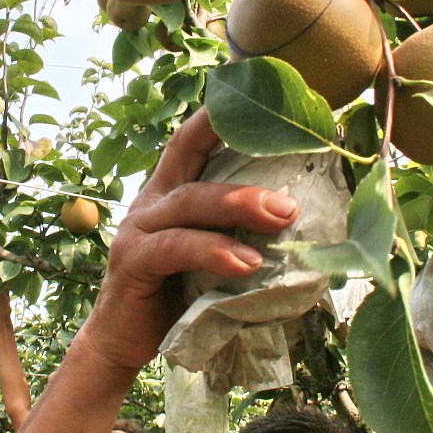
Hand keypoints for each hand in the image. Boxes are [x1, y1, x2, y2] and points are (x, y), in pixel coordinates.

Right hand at [81, 108, 299, 370]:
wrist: (124, 345)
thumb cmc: (180, 296)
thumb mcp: (215, 258)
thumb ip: (244, 234)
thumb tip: (308, 224)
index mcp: (173, 189)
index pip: (195, 138)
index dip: (222, 112)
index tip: (257, 87)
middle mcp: (153, 199)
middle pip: (195, 160)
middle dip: (248, 167)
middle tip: (294, 193)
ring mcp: (138, 228)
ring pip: (191, 202)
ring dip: (239, 206)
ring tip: (282, 218)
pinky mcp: (132, 262)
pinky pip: (176, 248)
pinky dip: (214, 252)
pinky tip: (245, 265)